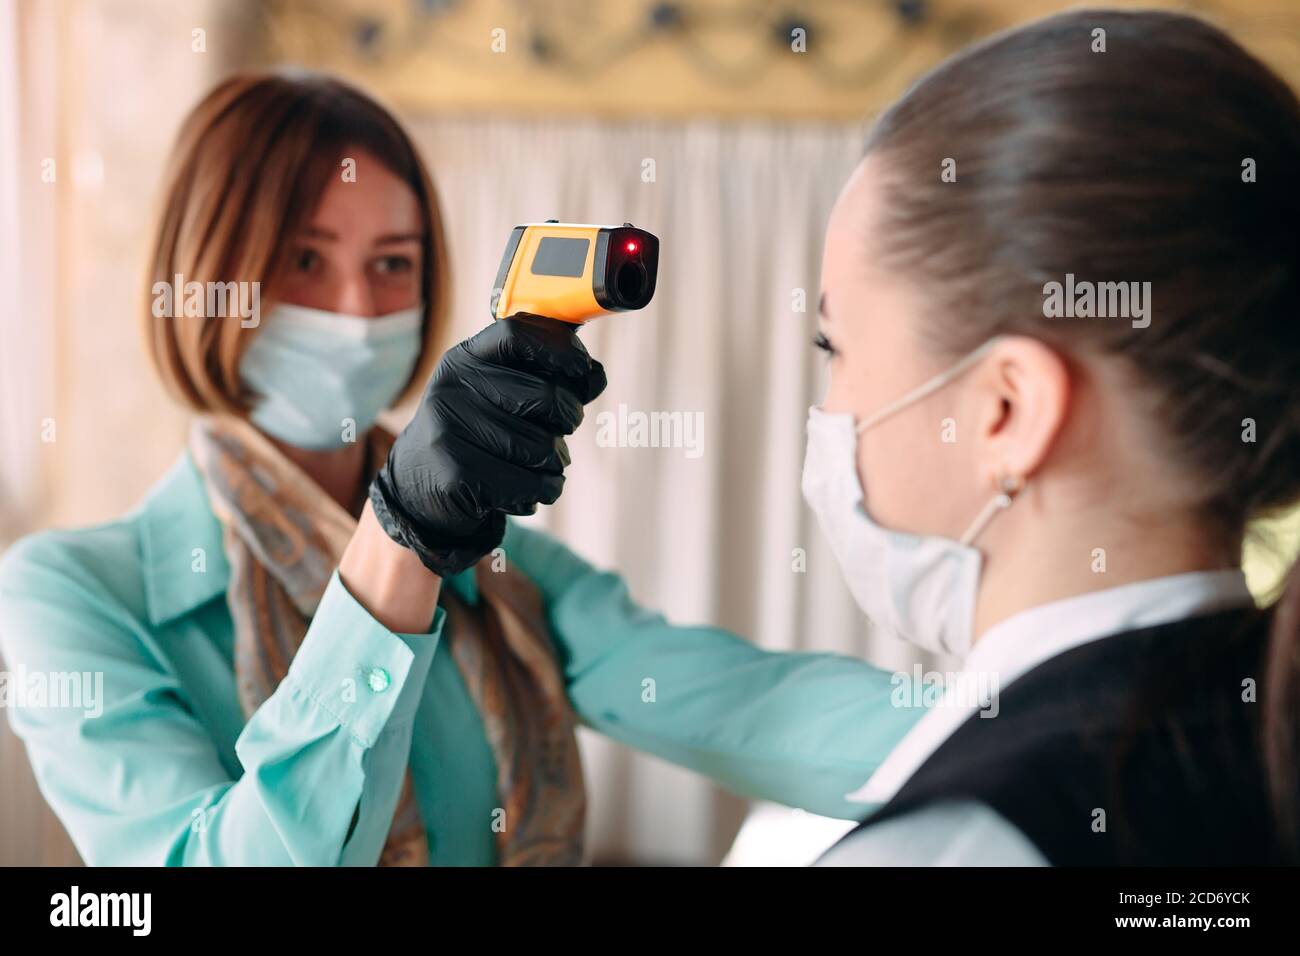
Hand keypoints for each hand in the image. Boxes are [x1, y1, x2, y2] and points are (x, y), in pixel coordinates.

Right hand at [368, 313, 606, 575]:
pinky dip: (541, 492)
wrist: (420, 489)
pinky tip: (521, 492)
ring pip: (543, 448)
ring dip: (555, 464)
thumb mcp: (503, 396)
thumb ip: (549, 379)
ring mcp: (449, 428)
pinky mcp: (456, 474)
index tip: (584, 369)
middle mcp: (452, 387)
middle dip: (568, 419)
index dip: (560, 348)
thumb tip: (595, 375)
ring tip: (536, 467)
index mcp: (465, 359)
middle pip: (545, 396)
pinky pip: (531, 484)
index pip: (517, 334)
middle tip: (560, 431)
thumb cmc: (479, 434)